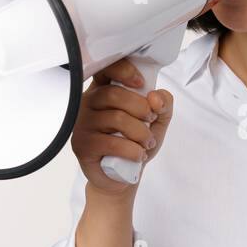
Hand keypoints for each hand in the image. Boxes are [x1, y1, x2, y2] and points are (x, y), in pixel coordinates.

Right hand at [70, 57, 173, 195]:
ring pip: (116, 118)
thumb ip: (163, 104)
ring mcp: (82, 124)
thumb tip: (155, 97)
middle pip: (114, 95)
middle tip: (150, 121)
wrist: (122, 176)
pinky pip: (111, 143)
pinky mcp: (82, 146)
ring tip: (147, 143)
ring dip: (141, 133)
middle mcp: (88, 104)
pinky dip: (132, 150)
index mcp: (102, 91)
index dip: (123, 71)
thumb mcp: (156, 120)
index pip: (105, 69)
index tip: (141, 83)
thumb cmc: (134, 143)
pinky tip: (138, 155)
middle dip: (141, 108)